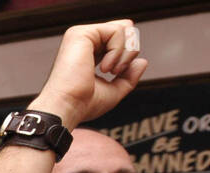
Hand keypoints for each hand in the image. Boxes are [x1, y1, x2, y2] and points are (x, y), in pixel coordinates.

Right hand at [31, 20, 147, 127]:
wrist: (68, 108)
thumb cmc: (82, 104)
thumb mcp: (113, 92)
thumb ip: (128, 77)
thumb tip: (142, 62)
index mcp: (89, 52)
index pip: (119, 39)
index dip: (127, 54)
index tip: (117, 74)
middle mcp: (84, 42)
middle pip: (124, 29)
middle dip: (130, 51)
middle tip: (116, 71)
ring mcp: (81, 36)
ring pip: (123, 28)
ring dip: (125, 53)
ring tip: (110, 71)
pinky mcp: (81, 34)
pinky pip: (117, 31)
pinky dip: (118, 51)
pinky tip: (104, 67)